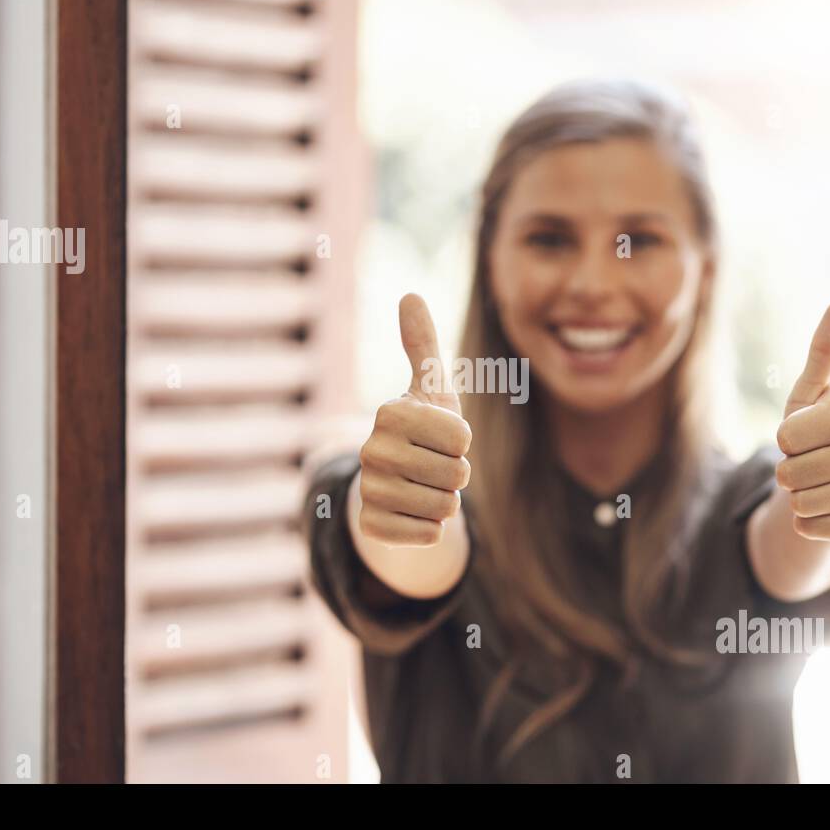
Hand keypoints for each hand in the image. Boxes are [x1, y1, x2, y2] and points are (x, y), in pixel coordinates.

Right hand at [356, 294, 471, 546]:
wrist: (396, 483)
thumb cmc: (423, 430)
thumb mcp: (430, 388)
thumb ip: (423, 344)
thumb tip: (409, 294)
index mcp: (390, 413)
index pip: (460, 437)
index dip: (461, 441)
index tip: (441, 437)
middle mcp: (370, 450)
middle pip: (456, 474)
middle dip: (456, 475)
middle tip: (434, 467)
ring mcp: (368, 490)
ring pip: (444, 508)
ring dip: (445, 503)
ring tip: (425, 489)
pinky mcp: (371, 528)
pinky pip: (427, 536)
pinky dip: (431, 530)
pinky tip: (413, 514)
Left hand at [774, 303, 829, 541]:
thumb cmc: (819, 431)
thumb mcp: (812, 394)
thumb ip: (824, 352)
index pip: (784, 436)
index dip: (786, 439)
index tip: (808, 435)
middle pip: (788, 473)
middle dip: (789, 471)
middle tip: (813, 463)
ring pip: (797, 502)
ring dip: (799, 497)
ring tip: (821, 483)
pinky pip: (809, 528)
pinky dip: (809, 523)